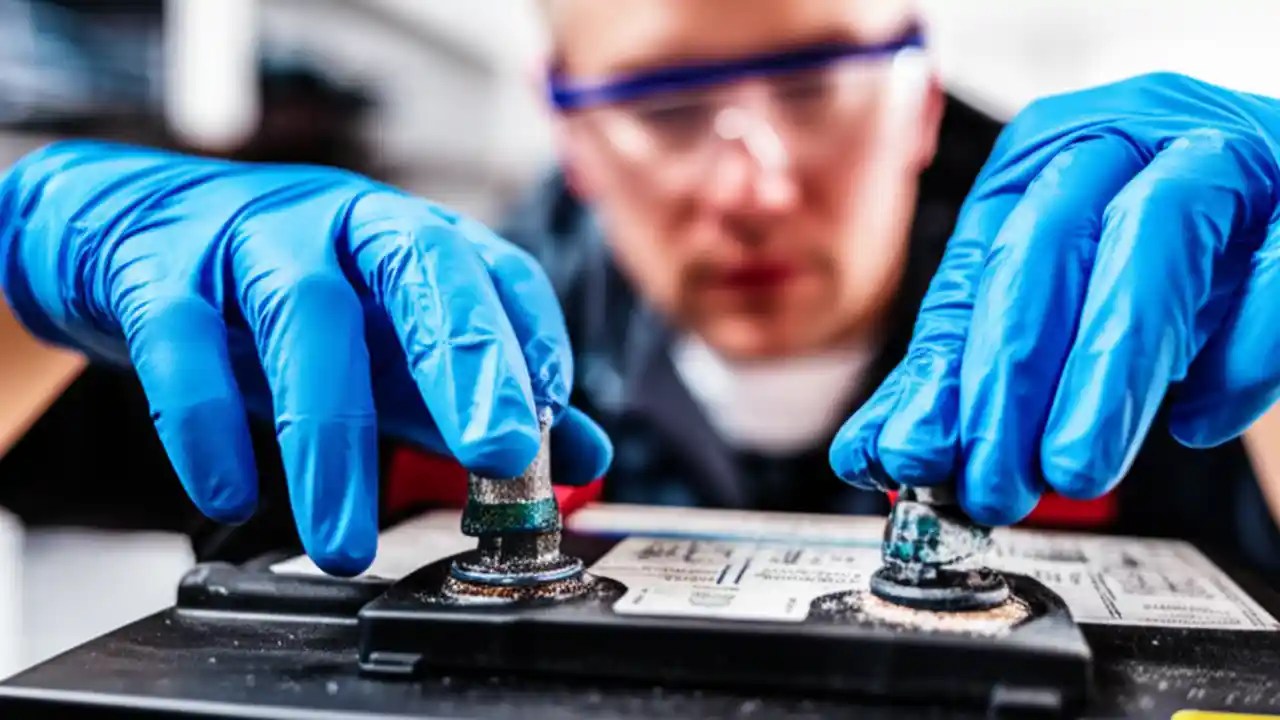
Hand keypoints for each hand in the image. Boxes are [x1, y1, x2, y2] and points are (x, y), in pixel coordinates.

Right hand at [0, 141, 611, 574]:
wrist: (129, 233)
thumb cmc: (279, 297)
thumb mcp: (387, 347)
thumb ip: (476, 400)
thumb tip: (582, 454)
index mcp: (412, 240)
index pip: (498, 273)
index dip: (532, 342)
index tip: (548, 422)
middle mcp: (346, 224)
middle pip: (421, 267)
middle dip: (468, 359)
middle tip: (498, 454)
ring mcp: (252, 236)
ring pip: (305, 316)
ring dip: (330, 438)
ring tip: (343, 542)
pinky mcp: (161, 268)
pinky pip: (183, 341)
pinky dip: (208, 424)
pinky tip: (230, 493)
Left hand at [830, 73, 1279, 523]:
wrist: (1266, 215)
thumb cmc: (1150, 255)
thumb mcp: (1054, 301)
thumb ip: (974, 368)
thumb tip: (887, 448)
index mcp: (1042, 160)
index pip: (982, 265)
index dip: (950, 370)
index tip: (919, 457)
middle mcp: (1125, 139)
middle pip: (1052, 240)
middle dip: (1014, 377)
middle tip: (997, 482)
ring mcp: (1220, 158)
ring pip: (1159, 234)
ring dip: (1109, 367)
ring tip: (1074, 467)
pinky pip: (1275, 266)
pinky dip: (1240, 354)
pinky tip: (1199, 422)